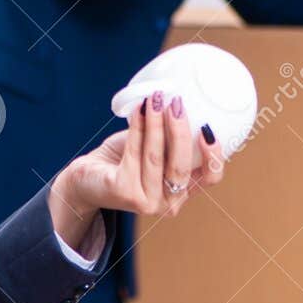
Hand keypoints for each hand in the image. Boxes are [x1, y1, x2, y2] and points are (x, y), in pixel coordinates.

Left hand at [48, 93, 226, 248]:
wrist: (87, 179)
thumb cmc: (124, 161)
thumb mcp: (155, 148)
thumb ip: (170, 137)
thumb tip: (179, 100)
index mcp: (183, 192)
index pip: (211, 178)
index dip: (214, 155)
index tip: (208, 128)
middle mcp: (169, 203)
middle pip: (182, 166)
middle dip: (180, 130)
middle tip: (176, 103)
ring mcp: (147, 202)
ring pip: (157, 157)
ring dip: (156, 123)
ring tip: (155, 99)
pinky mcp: (125, 192)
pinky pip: (134, 152)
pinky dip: (137, 127)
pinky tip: (138, 109)